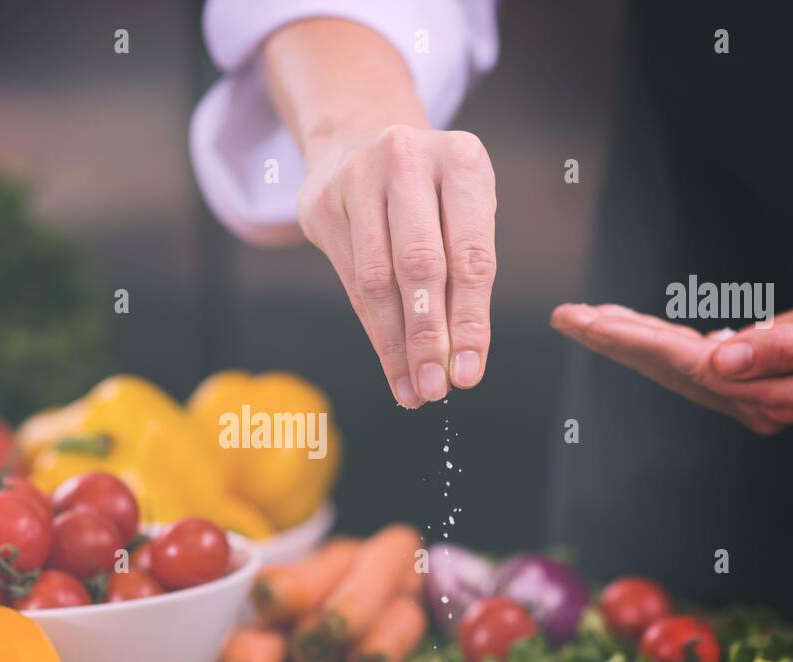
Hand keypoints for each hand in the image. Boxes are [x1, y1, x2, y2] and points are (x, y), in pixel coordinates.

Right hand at [297, 125, 496, 406]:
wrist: (359, 140)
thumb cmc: (429, 193)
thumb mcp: (463, 213)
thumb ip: (465, 276)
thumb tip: (458, 363)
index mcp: (461, 160)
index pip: (470, 255)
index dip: (470, 322)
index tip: (467, 375)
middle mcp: (407, 159)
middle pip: (418, 266)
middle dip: (428, 337)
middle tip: (436, 390)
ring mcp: (357, 178)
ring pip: (377, 280)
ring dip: (396, 345)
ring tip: (414, 390)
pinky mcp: (321, 203)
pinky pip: (350, 282)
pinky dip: (375, 332)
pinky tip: (392, 367)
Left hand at [550, 269, 792, 434]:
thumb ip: (782, 346)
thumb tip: (721, 358)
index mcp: (770, 393)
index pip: (683, 364)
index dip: (632, 341)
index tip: (589, 322)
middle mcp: (752, 399)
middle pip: (665, 368)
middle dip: (612, 341)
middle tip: (563, 317)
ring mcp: (750, 391)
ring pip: (671, 364)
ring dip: (626, 340)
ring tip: (583, 318)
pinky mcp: (750, 376)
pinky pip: (690, 358)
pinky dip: (656, 341)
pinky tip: (631, 329)